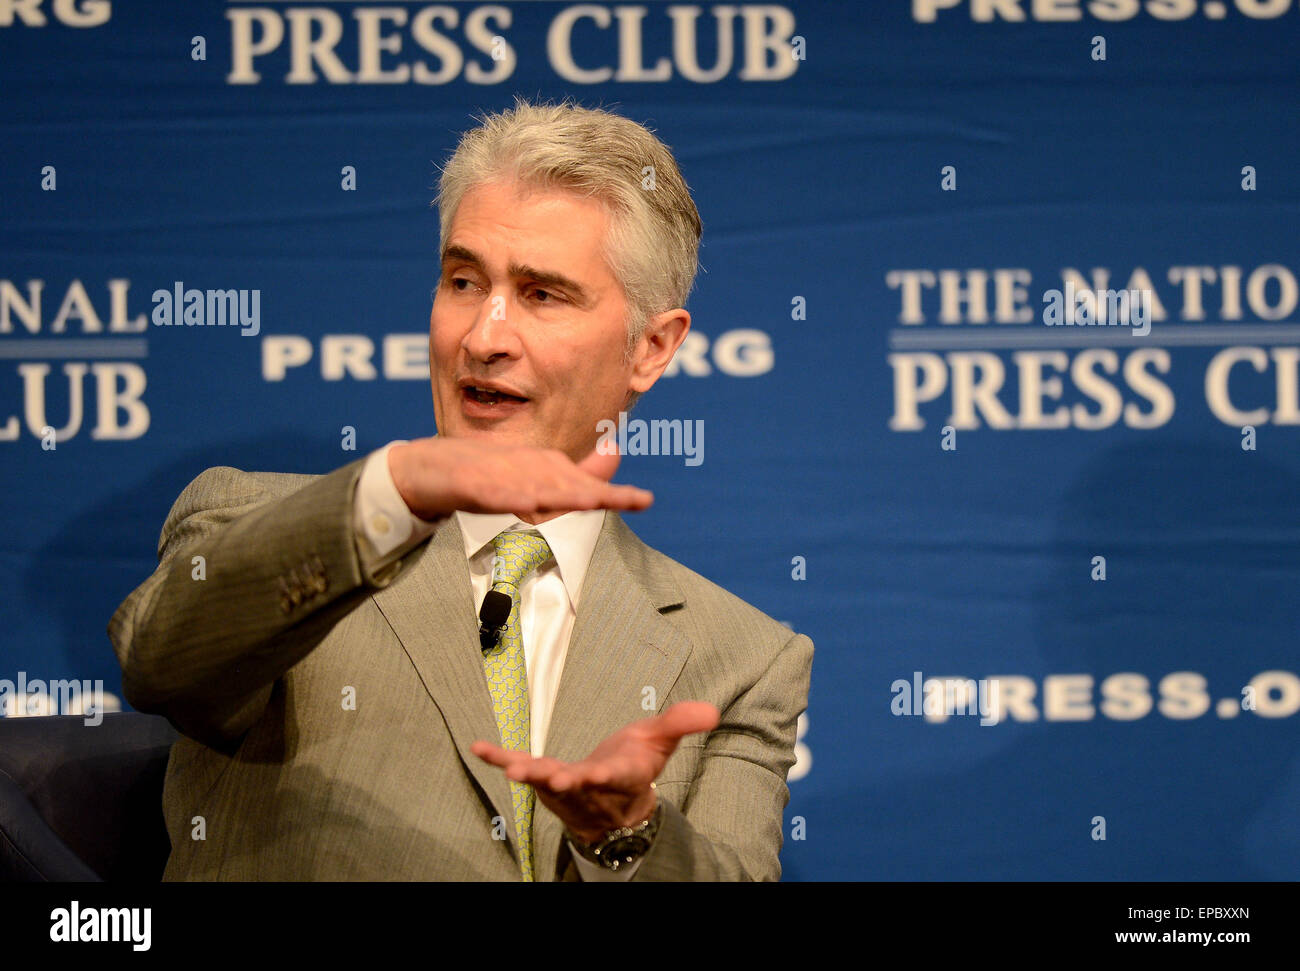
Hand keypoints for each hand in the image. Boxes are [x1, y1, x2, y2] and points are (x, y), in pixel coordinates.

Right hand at [388, 436, 651, 521]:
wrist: (431, 468)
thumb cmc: (486, 473)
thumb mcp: (531, 480)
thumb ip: (567, 481)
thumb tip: (606, 473)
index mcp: (544, 468)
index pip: (584, 485)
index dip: (614, 493)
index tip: (646, 500)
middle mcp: (529, 468)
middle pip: (568, 485)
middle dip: (598, 493)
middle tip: (633, 500)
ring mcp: (501, 476)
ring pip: (537, 487)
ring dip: (564, 494)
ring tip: (594, 501)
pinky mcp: (474, 485)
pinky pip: (496, 493)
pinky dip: (512, 497)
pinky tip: (527, 504)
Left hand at [470, 701, 719, 843]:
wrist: (615, 803)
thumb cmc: (637, 764)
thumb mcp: (661, 740)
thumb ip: (681, 723)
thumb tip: (712, 711)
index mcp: (621, 775)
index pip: (616, 775)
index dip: (606, 775)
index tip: (597, 774)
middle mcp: (591, 785)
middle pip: (577, 784)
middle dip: (565, 782)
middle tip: (555, 781)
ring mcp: (563, 786)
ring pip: (546, 781)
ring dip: (530, 774)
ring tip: (512, 770)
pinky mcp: (544, 780)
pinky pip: (520, 766)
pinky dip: (499, 758)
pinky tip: (478, 748)